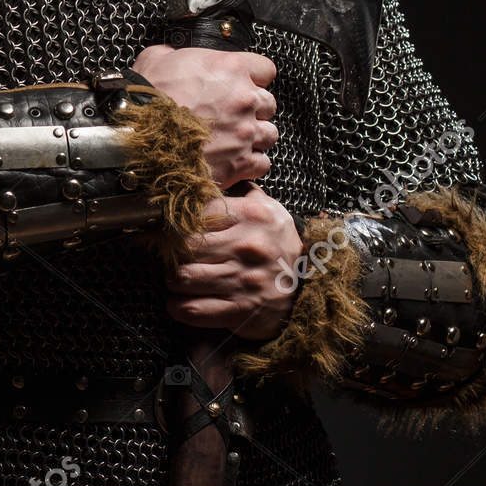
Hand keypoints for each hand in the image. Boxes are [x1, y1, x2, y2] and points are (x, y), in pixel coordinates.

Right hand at [132, 43, 277, 188]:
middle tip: (232, 114)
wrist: (136, 140)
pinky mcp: (239, 162)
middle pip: (268, 103)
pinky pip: (262, 163)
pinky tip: (233, 159)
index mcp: (230, 68)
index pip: (265, 69)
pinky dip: (250, 163)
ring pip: (269, 134)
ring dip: (254, 136)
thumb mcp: (154, 59)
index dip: (253, 77)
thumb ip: (173, 54)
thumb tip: (170, 54)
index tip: (245, 84)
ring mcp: (244, 132)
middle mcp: (244, 99)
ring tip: (233, 139)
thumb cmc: (145, 102)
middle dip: (253, 109)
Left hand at [164, 186, 302, 340]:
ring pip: (183, 277)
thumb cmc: (281, 245)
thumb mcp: (270, 210)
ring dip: (173, 281)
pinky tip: (179, 302)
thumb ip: (242, 192)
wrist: (312, 287)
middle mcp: (247, 247)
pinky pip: (193, 309)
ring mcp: (243, 281)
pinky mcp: (240, 310)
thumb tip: (214, 174)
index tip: (173, 232)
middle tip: (173, 257)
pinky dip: (178, 307)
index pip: (197, 215)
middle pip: (185, 247)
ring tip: (177, 279)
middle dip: (173, 253)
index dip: (179, 224)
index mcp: (251, 217)